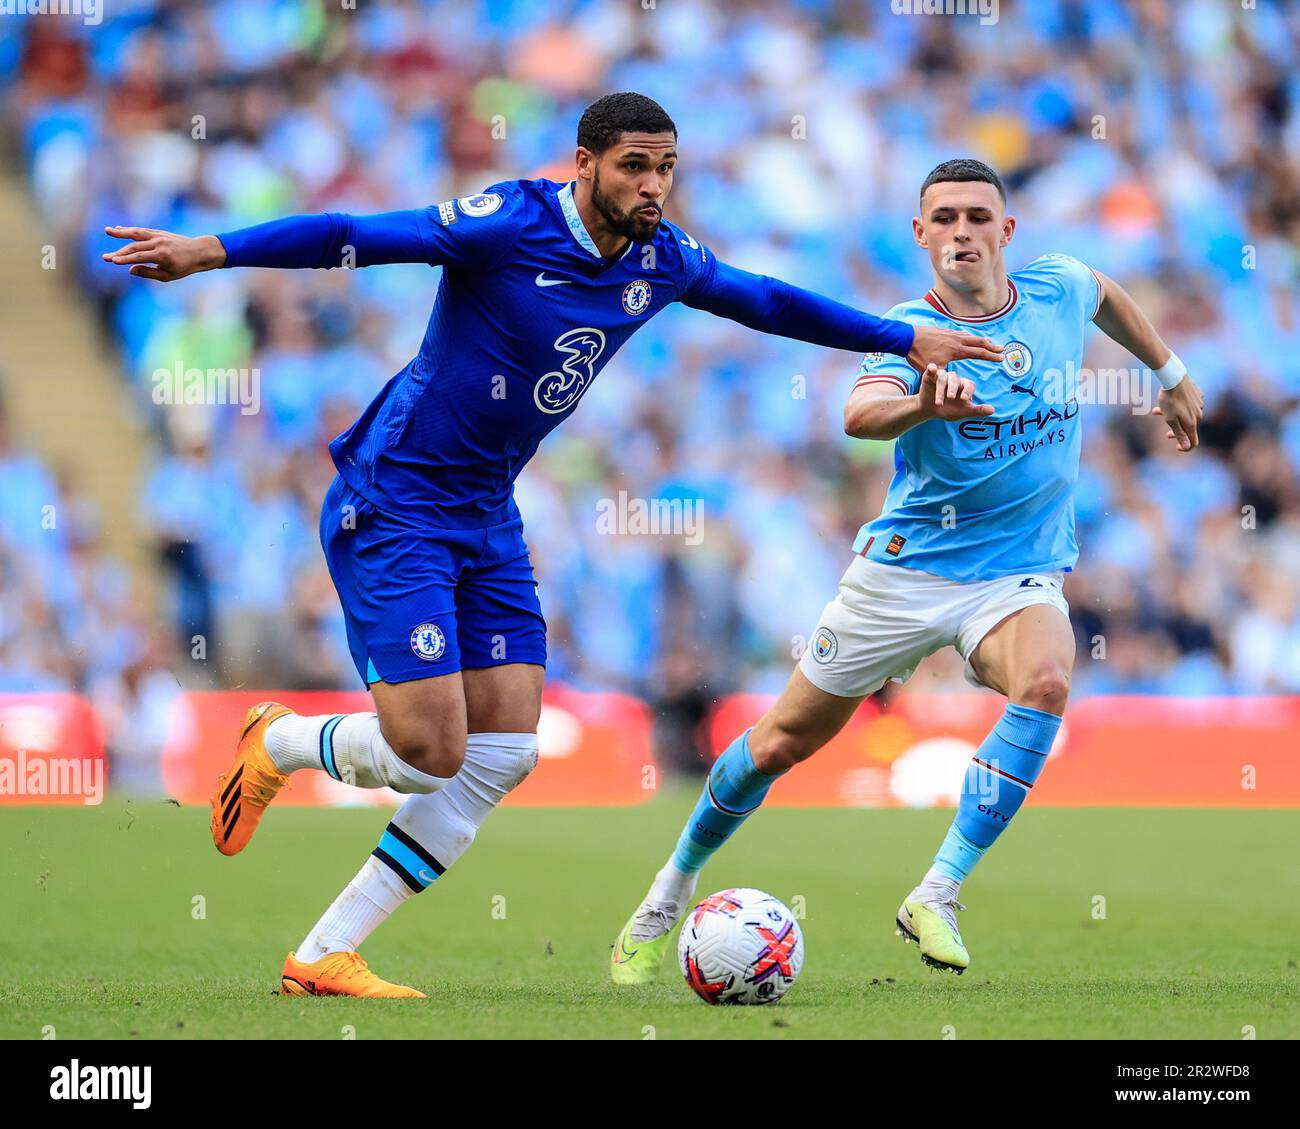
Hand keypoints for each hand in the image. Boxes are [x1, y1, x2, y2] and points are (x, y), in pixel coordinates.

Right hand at [101, 227, 225, 280]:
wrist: (198, 252)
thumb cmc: (183, 267)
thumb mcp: (168, 276)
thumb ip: (148, 273)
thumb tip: (130, 270)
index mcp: (162, 256)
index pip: (139, 257)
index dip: (125, 259)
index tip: (112, 261)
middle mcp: (159, 244)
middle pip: (135, 246)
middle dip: (119, 252)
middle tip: (105, 257)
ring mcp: (159, 236)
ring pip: (137, 233)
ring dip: (121, 232)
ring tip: (107, 230)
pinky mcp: (159, 232)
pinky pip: (142, 230)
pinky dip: (130, 230)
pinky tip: (119, 229)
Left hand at [908, 325, 1002, 372]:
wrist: (907, 337)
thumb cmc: (918, 355)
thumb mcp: (932, 369)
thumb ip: (943, 376)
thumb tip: (950, 384)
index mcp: (957, 350)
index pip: (978, 353)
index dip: (991, 356)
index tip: (1001, 358)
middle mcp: (956, 340)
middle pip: (978, 342)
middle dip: (991, 346)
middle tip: (1002, 348)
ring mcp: (950, 334)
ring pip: (970, 336)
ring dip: (980, 339)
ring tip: (988, 341)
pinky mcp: (944, 331)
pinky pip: (960, 333)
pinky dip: (968, 336)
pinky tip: (967, 336)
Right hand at [917, 363, 995, 420]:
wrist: (931, 411)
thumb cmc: (949, 410)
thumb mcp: (964, 412)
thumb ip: (978, 410)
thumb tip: (993, 410)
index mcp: (965, 386)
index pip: (969, 385)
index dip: (968, 391)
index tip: (964, 400)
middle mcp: (954, 379)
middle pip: (955, 380)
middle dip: (953, 389)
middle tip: (950, 398)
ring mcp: (942, 376)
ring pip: (943, 378)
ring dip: (940, 390)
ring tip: (939, 403)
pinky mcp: (930, 376)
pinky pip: (932, 369)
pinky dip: (932, 368)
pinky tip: (932, 369)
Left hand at [1151, 374, 1204, 451]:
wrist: (1174, 378)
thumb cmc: (1170, 400)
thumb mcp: (1170, 419)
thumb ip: (1179, 433)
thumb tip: (1187, 447)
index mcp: (1192, 423)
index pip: (1193, 442)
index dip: (1186, 447)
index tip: (1176, 447)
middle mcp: (1199, 414)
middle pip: (1189, 428)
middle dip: (1177, 431)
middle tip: (1166, 433)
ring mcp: (1199, 404)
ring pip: (1186, 415)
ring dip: (1173, 416)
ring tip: (1157, 411)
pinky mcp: (1197, 394)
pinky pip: (1188, 404)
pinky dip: (1178, 405)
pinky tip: (1167, 400)